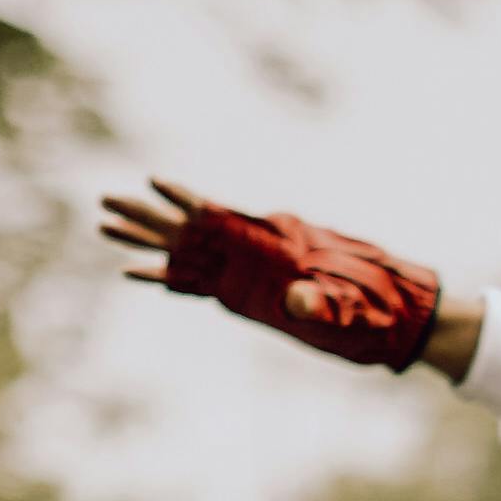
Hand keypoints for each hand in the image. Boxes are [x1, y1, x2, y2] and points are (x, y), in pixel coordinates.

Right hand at [100, 178, 477, 379]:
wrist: (399, 318)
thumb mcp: (353, 305)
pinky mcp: (247, 296)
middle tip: (102, 202)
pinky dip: (166, 277)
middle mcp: (253, 253)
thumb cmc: (377, 306)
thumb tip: (298, 301)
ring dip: (147, 241)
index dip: (186, 199)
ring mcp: (247, 273)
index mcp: (275, 245)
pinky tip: (136, 274)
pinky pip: (197, 283)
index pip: (220, 216)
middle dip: (146, 216)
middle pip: (189, 228)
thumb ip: (324, 302)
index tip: (152, 182)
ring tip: (104, 226)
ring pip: (185, 251)